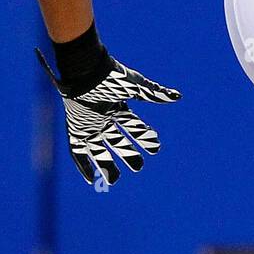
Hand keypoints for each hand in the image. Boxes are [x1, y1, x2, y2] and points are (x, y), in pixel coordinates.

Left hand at [37, 50, 179, 186]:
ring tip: (113, 180)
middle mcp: (103, 118)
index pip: (133, 126)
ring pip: (99, 149)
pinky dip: (84, 166)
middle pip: (117, 141)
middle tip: (138, 168)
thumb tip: (177, 96)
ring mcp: (88, 125)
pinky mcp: (76, 130)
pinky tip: (91, 179)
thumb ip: (154, 93)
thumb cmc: (109, 78)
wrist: (83, 73)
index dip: (144, 137)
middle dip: (128, 154)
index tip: (155, 148)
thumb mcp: (134, 87)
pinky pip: (78, 151)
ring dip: (106, 165)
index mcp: (117, 107)